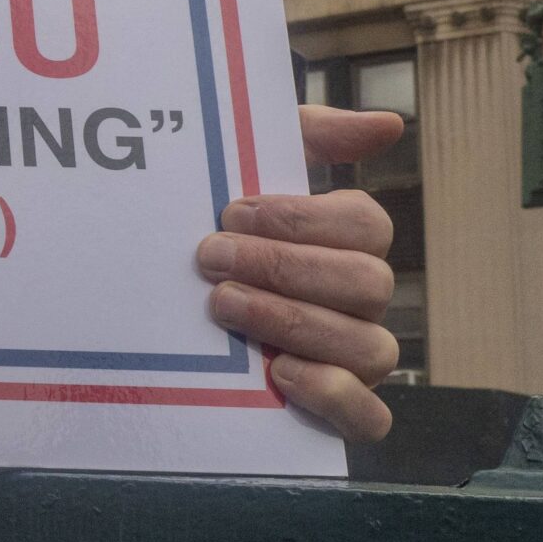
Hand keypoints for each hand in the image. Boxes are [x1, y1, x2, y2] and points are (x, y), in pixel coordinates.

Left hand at [199, 105, 401, 441]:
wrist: (155, 301)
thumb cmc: (217, 230)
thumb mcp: (247, 169)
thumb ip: (309, 137)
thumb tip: (388, 123)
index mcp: (348, 242)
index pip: (367, 224)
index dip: (301, 218)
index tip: (231, 212)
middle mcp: (361, 301)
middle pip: (368, 283)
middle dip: (284, 267)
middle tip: (211, 258)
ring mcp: (355, 357)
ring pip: (370, 348)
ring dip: (292, 323)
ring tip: (222, 306)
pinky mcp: (339, 410)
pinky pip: (370, 418)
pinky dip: (332, 396)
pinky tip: (279, 373)